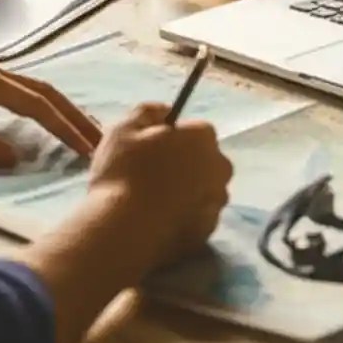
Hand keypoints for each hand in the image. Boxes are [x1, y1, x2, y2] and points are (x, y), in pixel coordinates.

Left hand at [0, 52, 100, 166]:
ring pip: (35, 90)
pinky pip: (22, 93)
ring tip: (83, 131)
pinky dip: (43, 107)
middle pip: (46, 92)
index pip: (38, 104)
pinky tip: (46, 120)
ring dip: (61, 110)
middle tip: (100, 140)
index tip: (86, 149)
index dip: (64, 127)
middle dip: (74, 116)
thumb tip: (14, 158)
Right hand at [88, 103, 232, 268]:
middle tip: (152, 175)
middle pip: (205, 160)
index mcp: (203, 138)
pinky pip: (198, 216)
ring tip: (154, 202)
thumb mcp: (122, 130)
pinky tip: (160, 222)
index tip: (152, 149)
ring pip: (204, 189)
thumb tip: (166, 110)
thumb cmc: (123, 174)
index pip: (196, 130)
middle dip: (186, 164)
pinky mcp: (209, 231)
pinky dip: (185, 216)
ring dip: (187, 191)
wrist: (126, 232)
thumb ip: (147, 111)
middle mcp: (220, 167)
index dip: (174, 138)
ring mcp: (218, 201)